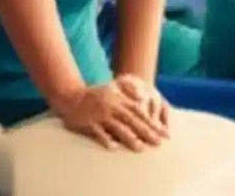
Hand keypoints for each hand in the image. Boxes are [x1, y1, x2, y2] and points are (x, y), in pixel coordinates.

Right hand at [50, 80, 167, 151]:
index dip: (152, 122)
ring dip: (129, 138)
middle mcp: (111, 106)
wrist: (71, 97)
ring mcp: (100, 115)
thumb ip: (129, 90)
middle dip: (146, 132)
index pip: (139, 112)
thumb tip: (144, 96)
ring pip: (117, 127)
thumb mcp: (113, 87)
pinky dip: (105, 139)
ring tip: (140, 148)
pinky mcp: (88, 122)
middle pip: (132, 121)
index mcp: (119, 99)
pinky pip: (98, 132)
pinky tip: (112, 147)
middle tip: (158, 143)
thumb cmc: (95, 95)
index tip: (163, 133)